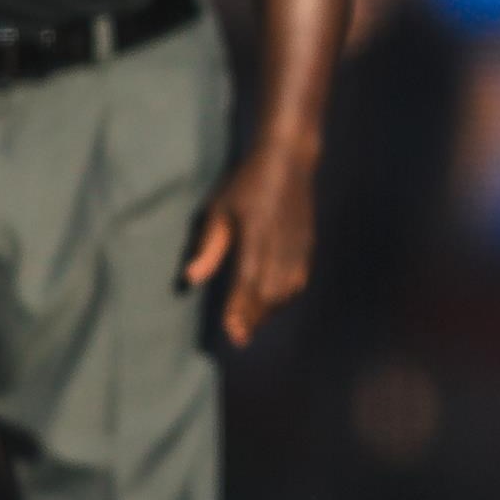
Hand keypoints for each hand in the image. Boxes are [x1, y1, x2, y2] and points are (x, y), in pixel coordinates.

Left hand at [182, 141, 318, 346]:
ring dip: (269, 311)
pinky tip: (270, 304)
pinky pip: (297, 282)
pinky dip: (283, 298)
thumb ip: (208, 246)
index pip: (248, 279)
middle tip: (238, 337)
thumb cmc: (246, 183)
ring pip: (286, 291)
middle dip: (254, 317)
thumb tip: (192, 279)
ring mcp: (299, 246)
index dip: (240, 308)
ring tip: (251, 324)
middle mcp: (281, 244)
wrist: (289, 161)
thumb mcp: (219, 208)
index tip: (230, 330)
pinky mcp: (307, 247)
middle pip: (270, 292)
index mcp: (257, 232)